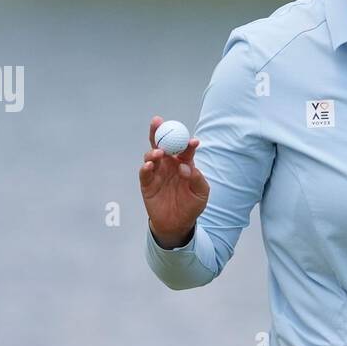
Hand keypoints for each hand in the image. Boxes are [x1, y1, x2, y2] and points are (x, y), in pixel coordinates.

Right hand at [139, 115, 208, 245]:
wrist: (178, 224)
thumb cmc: (192, 205)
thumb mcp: (201, 193)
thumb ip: (197, 179)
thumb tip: (186, 167)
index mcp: (184, 163)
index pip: (185, 149)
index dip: (187, 143)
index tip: (192, 142)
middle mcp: (169, 164)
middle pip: (163, 144)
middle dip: (159, 131)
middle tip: (158, 121)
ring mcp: (157, 172)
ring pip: (151, 155)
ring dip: (154, 151)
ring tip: (159, 152)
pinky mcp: (147, 183)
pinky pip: (145, 172)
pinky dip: (146, 167)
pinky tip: (150, 165)